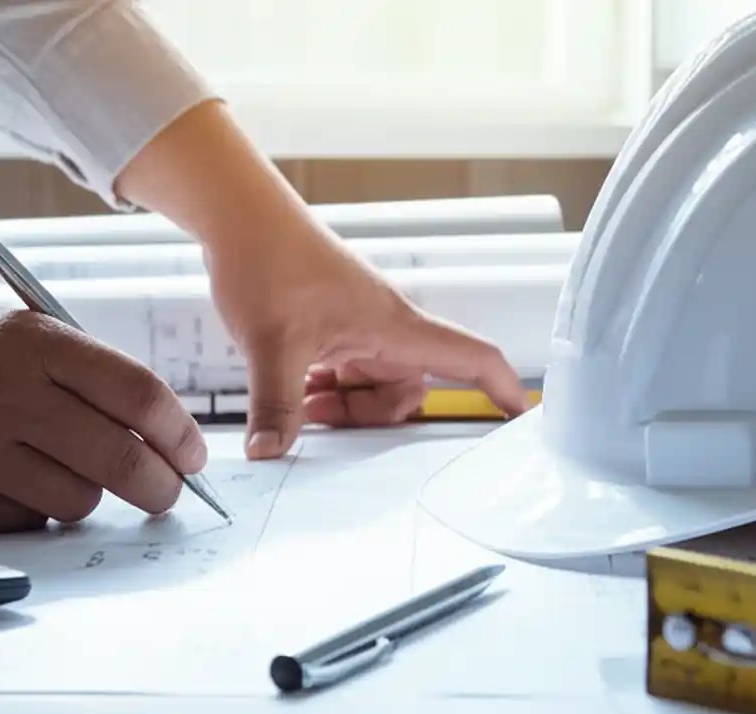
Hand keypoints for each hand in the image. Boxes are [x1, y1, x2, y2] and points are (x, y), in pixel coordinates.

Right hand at [0, 251, 206, 533]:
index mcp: (35, 343)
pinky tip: (2, 477)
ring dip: (88, 493)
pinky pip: (24, 521)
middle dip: (162, 487)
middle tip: (167, 492)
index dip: (180, 433)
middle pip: (122, 460)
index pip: (139, 395)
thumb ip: (88, 379)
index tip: (192, 455)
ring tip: (60, 468)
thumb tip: (163, 441)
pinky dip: (31, 507)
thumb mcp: (21, 332)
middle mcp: (5, 395)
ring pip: (77, 500)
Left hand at [206, 219, 527, 457]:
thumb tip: (270, 453)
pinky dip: (320, 389)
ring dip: (340, 404)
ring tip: (295, 404)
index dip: (501, 389)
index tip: (517, 420)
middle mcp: (383, 328)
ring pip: (370, 384)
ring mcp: (355, 327)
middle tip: (322, 419)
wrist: (238, 217)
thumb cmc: (270, 260)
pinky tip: (286, 391)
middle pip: (408, 388)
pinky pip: (342, 371)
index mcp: (395, 327)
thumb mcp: (273, 345)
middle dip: (372, 415)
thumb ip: (277, 406)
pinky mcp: (328, 325)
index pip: (471, 358)